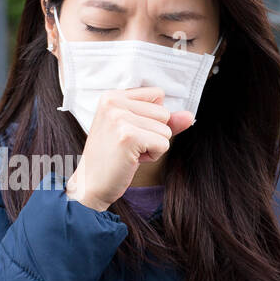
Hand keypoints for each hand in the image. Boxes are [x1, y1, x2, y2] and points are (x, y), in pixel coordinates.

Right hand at [64, 87, 194, 211]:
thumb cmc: (113, 158)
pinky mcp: (128, 137)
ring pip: (166, 130)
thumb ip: (162, 120)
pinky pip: (163, 144)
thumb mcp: (136, 131)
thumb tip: (190, 116)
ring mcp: (119, 118)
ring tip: (129, 153)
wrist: (90, 185)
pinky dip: (153, 156)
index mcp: (112, 96)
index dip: (151, 118)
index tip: (128, 133)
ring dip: (153, 146)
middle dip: (153, 134)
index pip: (157, 95)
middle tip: (128, 146)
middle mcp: (113, 102)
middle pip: (164, 112)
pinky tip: (132, 160)